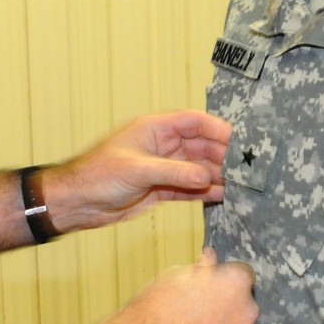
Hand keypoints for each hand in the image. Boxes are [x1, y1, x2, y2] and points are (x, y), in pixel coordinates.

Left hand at [43, 110, 230, 232]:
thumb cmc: (97, 175)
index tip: (240, 141)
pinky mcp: (161, 189)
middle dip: (224, 155)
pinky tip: (223, 196)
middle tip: (247, 168)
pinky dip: (205, 192)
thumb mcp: (138, 170)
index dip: (218, 129)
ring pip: (198, 168)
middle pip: (201, 146)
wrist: (77, 202)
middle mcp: (162, 146)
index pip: (194, 122)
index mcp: (155, 129)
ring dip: (218, 175)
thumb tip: (206, 176)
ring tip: (242, 185)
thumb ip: (174, 173)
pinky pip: (189, 188)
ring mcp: (163, 168)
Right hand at [120, 248, 257, 323]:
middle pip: (243, 303)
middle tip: (201, 309)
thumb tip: (211, 258)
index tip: (213, 283)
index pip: (243, 274)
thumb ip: (203, 268)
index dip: (226, 278)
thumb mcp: (178, 275)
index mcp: (236, 281)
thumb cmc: (160, 304)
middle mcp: (248, 310)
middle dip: (228, 304)